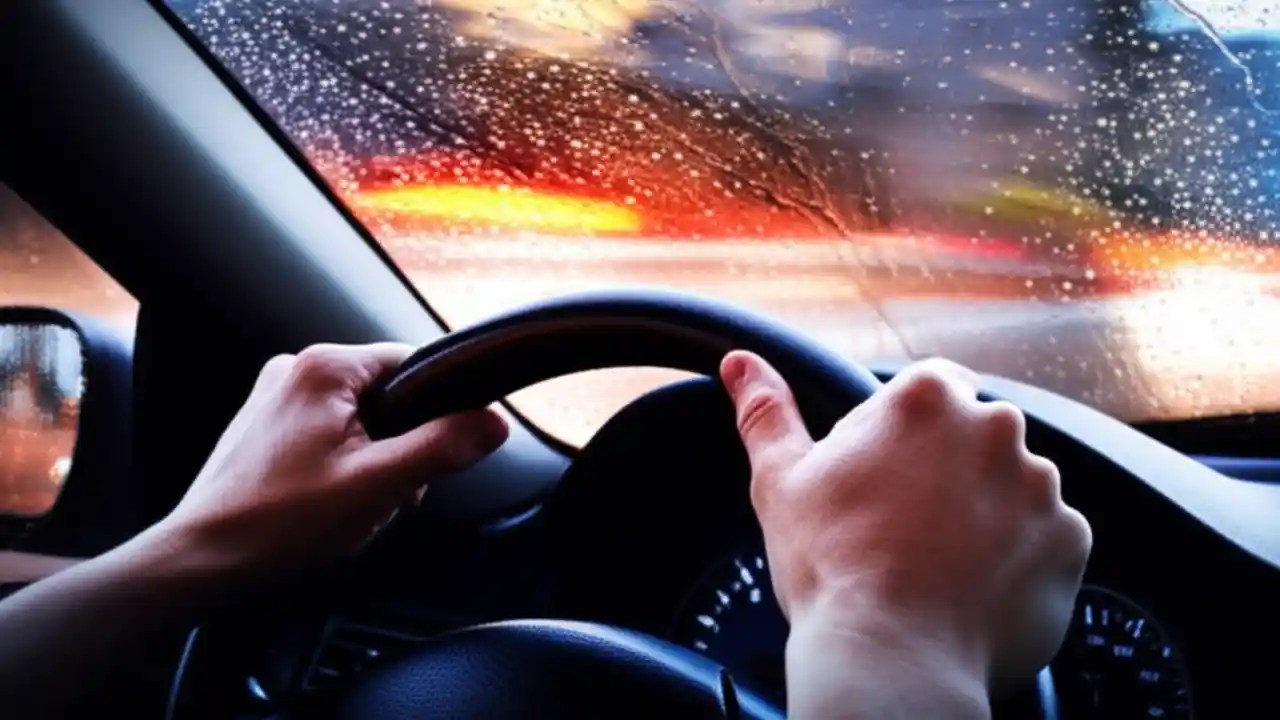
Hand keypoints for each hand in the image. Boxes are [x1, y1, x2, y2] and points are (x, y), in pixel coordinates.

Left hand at [155, 343, 507, 580]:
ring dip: (369, 465)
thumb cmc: (278, 523)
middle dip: (397, 450)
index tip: (421, 460)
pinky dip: (340, 469)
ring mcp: (275, 397)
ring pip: (361, 422)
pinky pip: (329, 436)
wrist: (200, 561)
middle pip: (389, 398)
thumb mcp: (378, 486)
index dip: (434, 415)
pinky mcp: (264, 426)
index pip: (415, 366)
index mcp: (323, 366)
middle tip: (376, 495)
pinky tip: (323, 505)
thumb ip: (441, 448)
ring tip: (343, 506)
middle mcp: (295, 369)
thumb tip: (494, 422)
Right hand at [720, 352, 1090, 715]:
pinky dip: (1020, 558)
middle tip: (904, 525)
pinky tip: (973, 586)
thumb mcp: (782, 481)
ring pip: (1013, 488)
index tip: (888, 473)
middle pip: (975, 436)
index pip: (933, 388)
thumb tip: (742, 364)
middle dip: (950, 471)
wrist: (891, 657)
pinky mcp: (1069, 542)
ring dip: (987, 513)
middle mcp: (995, 428)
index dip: (907, 432)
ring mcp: (1040, 486)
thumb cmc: (832, 566)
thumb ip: (767, 412)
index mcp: (927, 398)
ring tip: (939, 563)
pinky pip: (1047, 540)